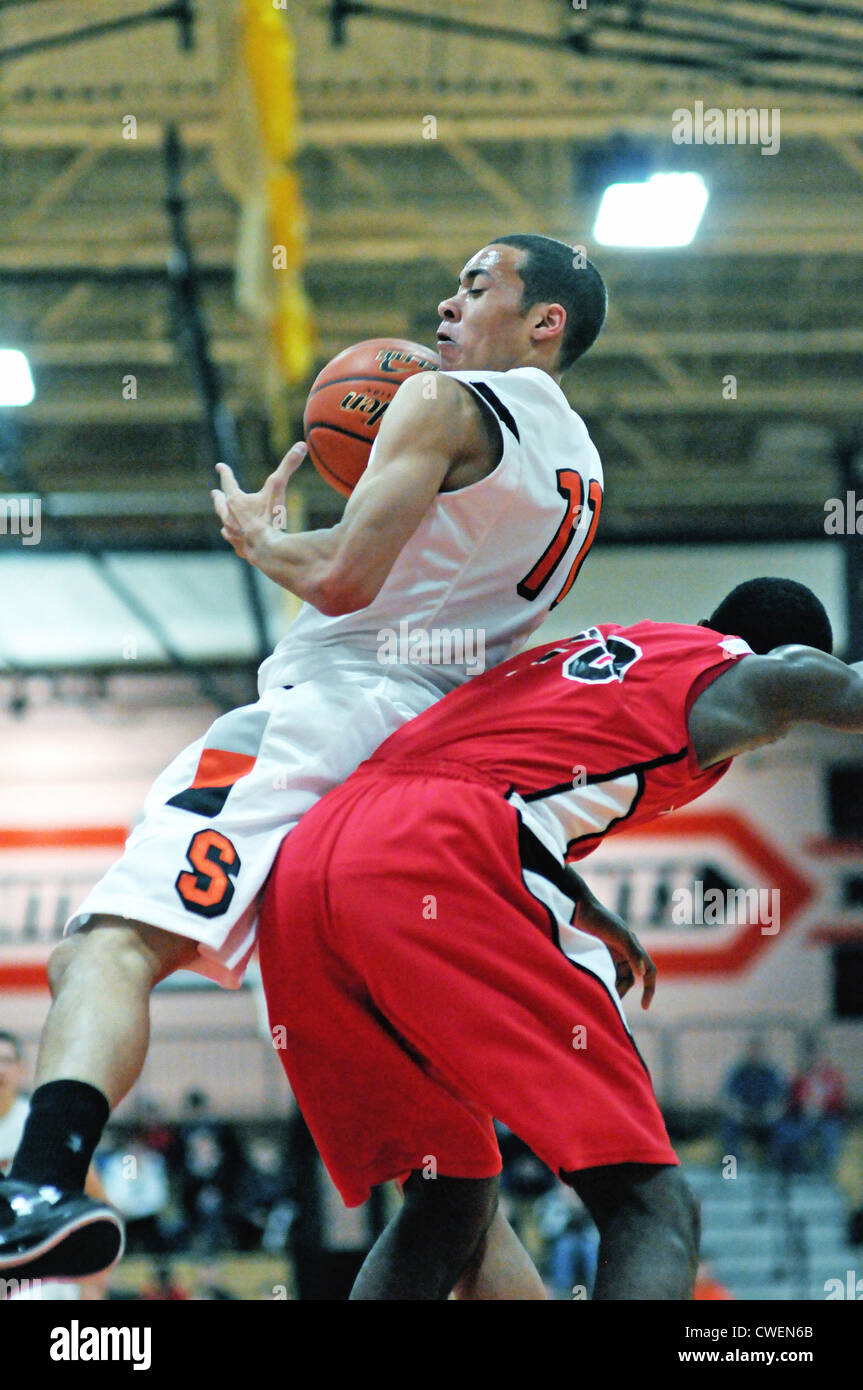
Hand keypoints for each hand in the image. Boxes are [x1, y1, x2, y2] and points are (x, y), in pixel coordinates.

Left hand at [210, 443, 307, 561]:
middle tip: (214, 493)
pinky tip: (235, 540)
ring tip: (223, 519)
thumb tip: (301, 445)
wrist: (266, 551)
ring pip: (225, 524)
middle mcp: (229, 517)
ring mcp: (233, 534)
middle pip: (221, 504)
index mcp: (236, 500)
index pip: (228, 481)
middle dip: (218, 497)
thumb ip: (288, 466)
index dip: (225, 472)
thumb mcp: (279, 488)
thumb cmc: (271, 518)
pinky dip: (233, 538)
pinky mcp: (240, 549)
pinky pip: (233, 542)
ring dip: (225, 518)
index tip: (220, 466)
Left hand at [576, 901, 655, 1010]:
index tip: (644, 1007)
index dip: (649, 990)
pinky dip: (601, 981)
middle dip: (623, 991)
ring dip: (611, 988)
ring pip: (615, 978)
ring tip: (601, 994)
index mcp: (634, 947)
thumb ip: (632, 953)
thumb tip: (642, 974)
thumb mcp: (620, 935)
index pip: (649, 972)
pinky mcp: (596, 955)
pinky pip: (603, 973)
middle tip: (611, 1000)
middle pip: (629, 979)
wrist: (578, 909)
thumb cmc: (601, 919)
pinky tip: (593, 986)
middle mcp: (624, 952)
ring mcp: (609, 954)